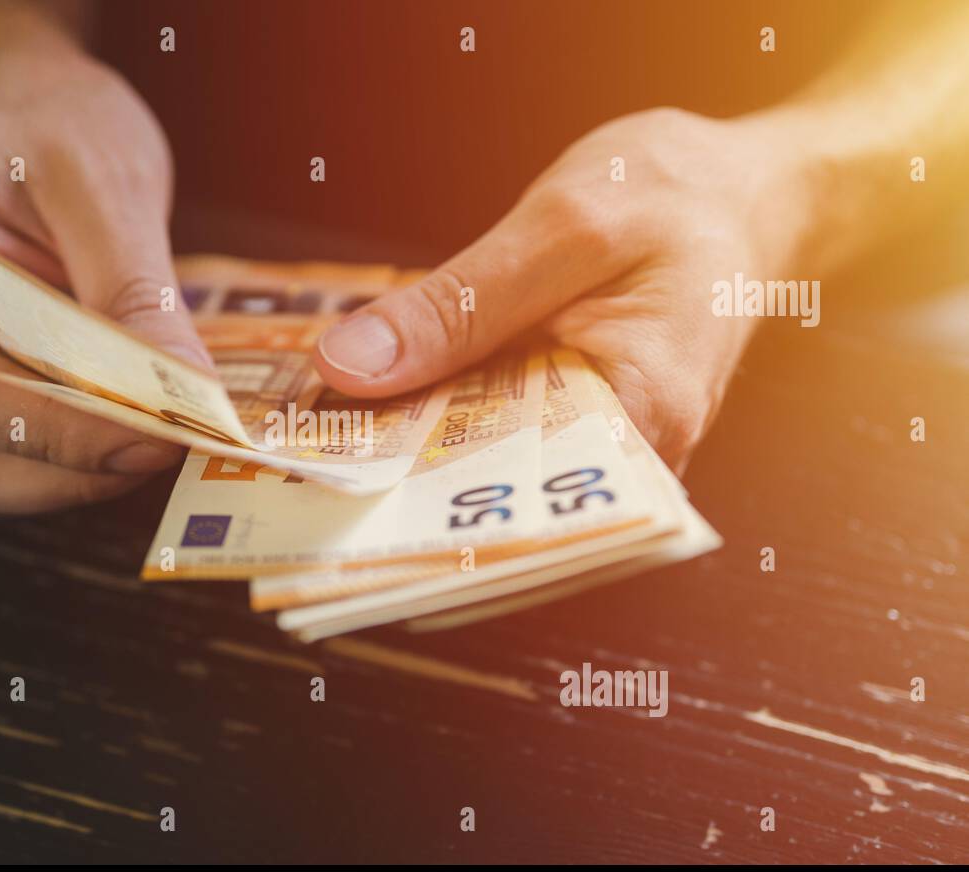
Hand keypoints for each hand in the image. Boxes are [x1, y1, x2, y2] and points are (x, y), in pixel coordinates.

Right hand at [0, 36, 209, 515]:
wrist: (27, 117)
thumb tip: (184, 394)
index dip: (48, 428)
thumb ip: (136, 292)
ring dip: (70, 479)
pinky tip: (130, 432)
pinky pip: (0, 465)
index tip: (150, 436)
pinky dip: (69, 466)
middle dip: (66, 468)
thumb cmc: (48, 126)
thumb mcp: (105, 180)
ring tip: (158, 436)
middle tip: (173, 442)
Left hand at [313, 107, 813, 471]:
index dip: (410, 496)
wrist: (751, 189)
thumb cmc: (680, 194)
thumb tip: (348, 368)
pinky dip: (451, 418)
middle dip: (400, 479)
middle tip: (306, 462)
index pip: (508, 495)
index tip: (325, 484)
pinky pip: (506, 435)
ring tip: (331, 436)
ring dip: (418, 449)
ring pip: (494, 466)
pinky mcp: (585, 421)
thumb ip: (457, 305)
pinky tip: (392, 401)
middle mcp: (631, 455)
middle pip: (493, 492)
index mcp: (641, 416)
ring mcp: (609, 444)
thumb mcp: (562, 228)